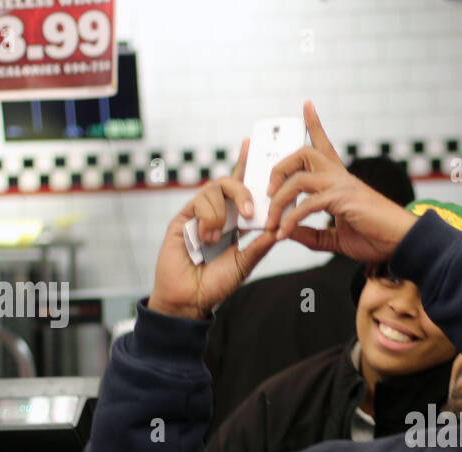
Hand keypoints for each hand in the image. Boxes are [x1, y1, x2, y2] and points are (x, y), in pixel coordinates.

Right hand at [148, 139, 278, 320]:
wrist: (191, 298)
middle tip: (250, 212)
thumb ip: (260, 244)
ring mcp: (199, 213)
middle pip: (230, 182)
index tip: (252, 143)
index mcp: (234, 220)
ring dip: (222, 213)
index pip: (241, 187)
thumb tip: (278, 226)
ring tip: (217, 237)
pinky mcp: (183, 217)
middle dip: (243, 190)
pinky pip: (200, 201)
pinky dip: (208, 218)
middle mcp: (217, 212)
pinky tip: (205, 238)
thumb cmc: (217, 284)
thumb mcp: (245, 262)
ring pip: (214, 189)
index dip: (245, 164)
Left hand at [264, 100, 418, 262]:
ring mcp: (341, 186)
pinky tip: (283, 233)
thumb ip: (312, 235)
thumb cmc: (375, 238)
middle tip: (268, 191)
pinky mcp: (342, 200)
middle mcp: (340, 177)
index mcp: (340, 182)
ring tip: (271, 222)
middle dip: (279, 168)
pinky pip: (307, 205)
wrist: (402, 242)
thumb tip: (287, 232)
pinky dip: (291, 220)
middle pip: (304, 153)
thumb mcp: (336, 238)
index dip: (315, 124)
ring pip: (299, 178)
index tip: (306, 104)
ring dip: (279, 199)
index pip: (325, 146)